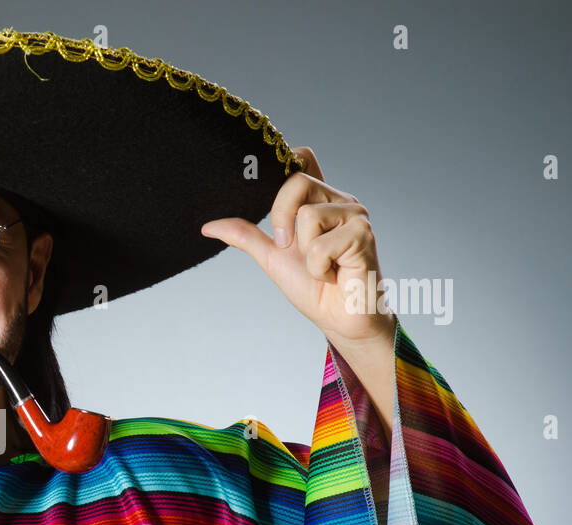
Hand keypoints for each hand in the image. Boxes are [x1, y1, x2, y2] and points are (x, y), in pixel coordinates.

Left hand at [200, 146, 394, 349]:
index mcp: (319, 200)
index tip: (265, 191)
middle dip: (281, 217)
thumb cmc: (313, 288)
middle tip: (289, 248)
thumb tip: (208, 225)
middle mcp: (339, 201)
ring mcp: (354, 215)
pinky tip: (334, 274)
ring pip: (308, 215)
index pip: (302, 158)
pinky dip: (318, 267)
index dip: (284, 162)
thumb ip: (245, 236)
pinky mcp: (363, 234)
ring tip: (323, 266)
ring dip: (305, 253)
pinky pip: (320, 244)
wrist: (339, 319)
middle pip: (297, 180)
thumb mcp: (271, 257)